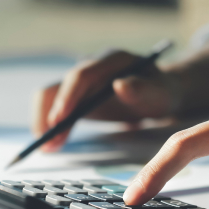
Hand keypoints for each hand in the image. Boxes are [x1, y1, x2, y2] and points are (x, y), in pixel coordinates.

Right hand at [32, 50, 178, 151]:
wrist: (160, 91)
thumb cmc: (161, 92)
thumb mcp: (160, 93)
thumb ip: (144, 89)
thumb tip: (120, 85)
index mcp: (112, 61)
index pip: (82, 75)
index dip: (67, 97)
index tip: (58, 120)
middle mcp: (92, 66)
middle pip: (59, 86)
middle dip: (50, 115)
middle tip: (49, 143)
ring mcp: (82, 82)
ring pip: (52, 98)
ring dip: (46, 122)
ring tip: (48, 148)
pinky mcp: (78, 96)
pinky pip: (57, 109)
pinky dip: (52, 126)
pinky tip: (53, 144)